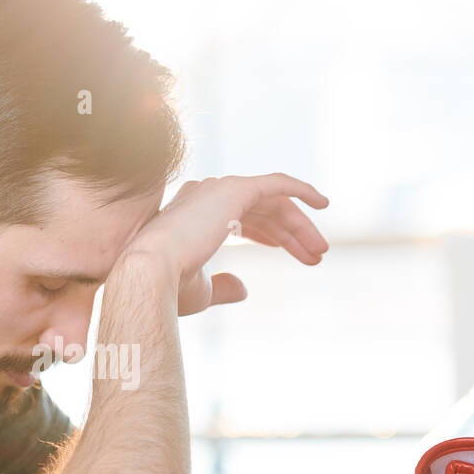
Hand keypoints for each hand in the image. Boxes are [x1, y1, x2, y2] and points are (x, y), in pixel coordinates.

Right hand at [121, 173, 329, 315]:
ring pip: (272, 202)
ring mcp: (219, 189)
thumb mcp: (201, 290)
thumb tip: (244, 289)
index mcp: (193, 215)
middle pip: (261, 210)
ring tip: (320, 250)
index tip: (294, 253)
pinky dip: (300, 189)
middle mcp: (205, 195)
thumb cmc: (168, 286)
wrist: (151, 274)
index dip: (270, 235)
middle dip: (290, 233)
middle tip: (316, 255)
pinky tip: (322, 203)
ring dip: (299, 225)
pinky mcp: (235, 189)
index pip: (241, 217)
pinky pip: (276, 183)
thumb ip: (224, 286)